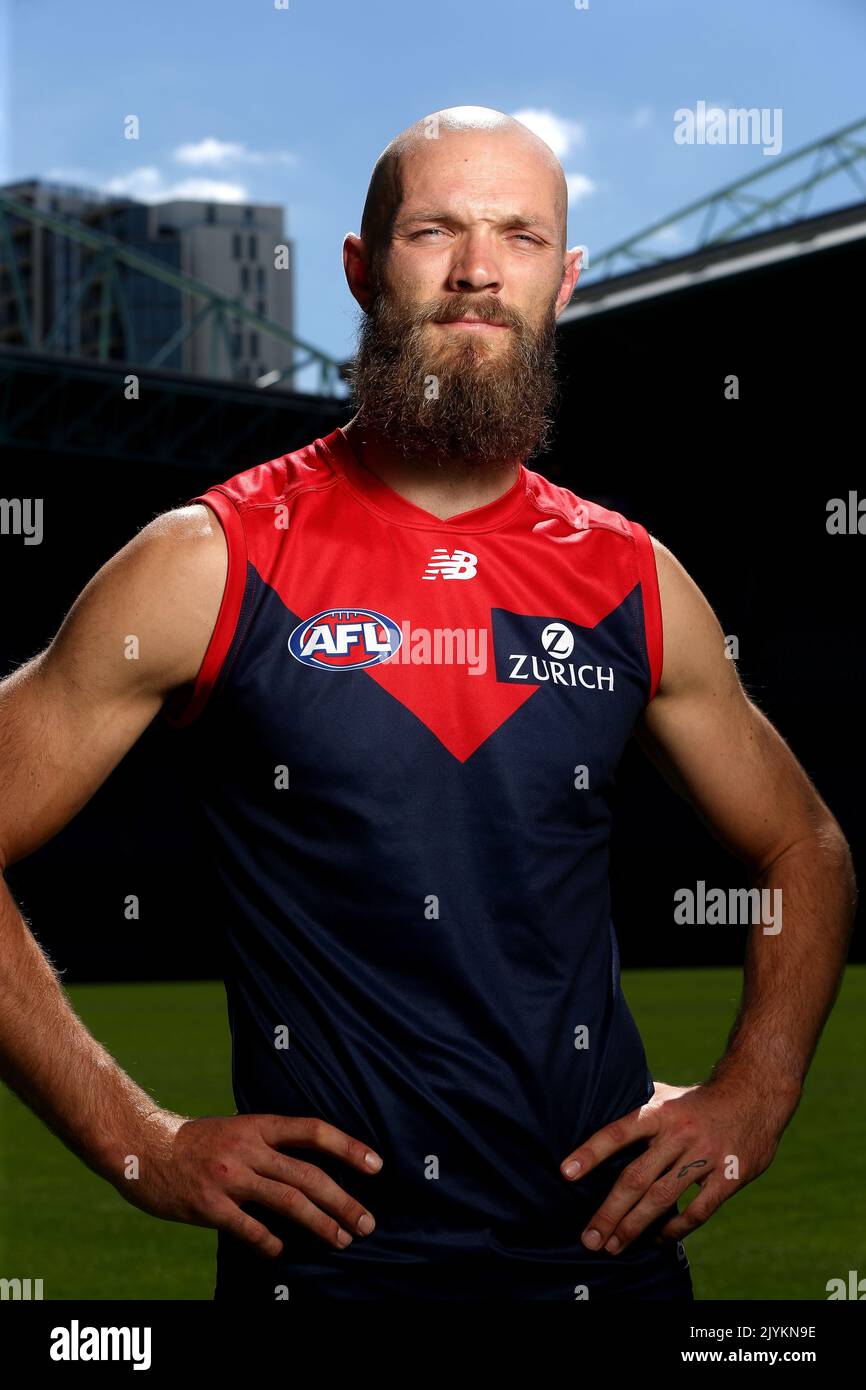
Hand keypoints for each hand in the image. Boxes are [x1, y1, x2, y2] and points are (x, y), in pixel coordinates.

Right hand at [112, 1110, 383, 1257]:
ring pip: (287, 1201)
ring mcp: (228, 1177)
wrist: (142, 1147)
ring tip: (341, 1239)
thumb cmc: (196, 1141)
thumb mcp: (236, 1128)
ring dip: (320, 1223)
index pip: (312, 1131)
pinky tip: (282, 1251)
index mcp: (257, 1125)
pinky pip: (248, 1227)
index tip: (376, 1165)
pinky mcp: (208, 1205)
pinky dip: (269, 1241)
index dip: (347, 1147)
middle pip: (308, 1175)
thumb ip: (269, 1144)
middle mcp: (248, 1148)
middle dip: (343, 1201)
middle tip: (367, 1222)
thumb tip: (311, 1167)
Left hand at [559, 1078, 794, 1253]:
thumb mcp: (667, 1095)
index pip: (618, 1132)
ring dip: (635, 1226)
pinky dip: (675, 1229)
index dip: (591, 1153)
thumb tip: (597, 1113)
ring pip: (662, 1198)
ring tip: (614, 1246)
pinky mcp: (729, 1176)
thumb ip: (637, 1108)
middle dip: (609, 1211)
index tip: (566, 1174)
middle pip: (636, 1177)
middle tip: (589, 1237)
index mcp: (659, 1112)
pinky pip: (697, 1211)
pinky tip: (658, 1239)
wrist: (755, 1094)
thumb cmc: (700, 1100)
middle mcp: (679, 1134)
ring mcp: (705, 1156)